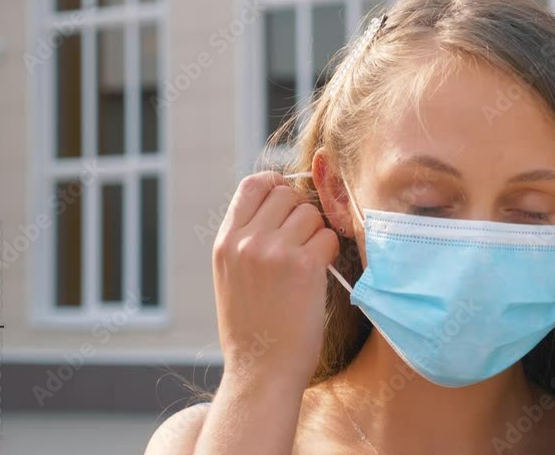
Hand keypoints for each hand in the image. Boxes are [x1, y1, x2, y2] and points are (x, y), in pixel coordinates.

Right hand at [211, 172, 338, 390]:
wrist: (261, 371)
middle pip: (287, 194)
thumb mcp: (232, 275)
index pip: (253, 184)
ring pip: (311, 214)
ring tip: (307, 265)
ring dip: (317, 235)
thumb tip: (279, 198)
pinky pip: (329, 237)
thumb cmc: (253, 328)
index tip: (289, 203)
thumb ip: (247, 238)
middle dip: (301, 214)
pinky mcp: (304, 265)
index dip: (277, 185)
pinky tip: (317, 277)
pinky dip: (329, 253)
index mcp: (225, 242)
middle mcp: (246, 241)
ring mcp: (274, 251)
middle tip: (302, 244)